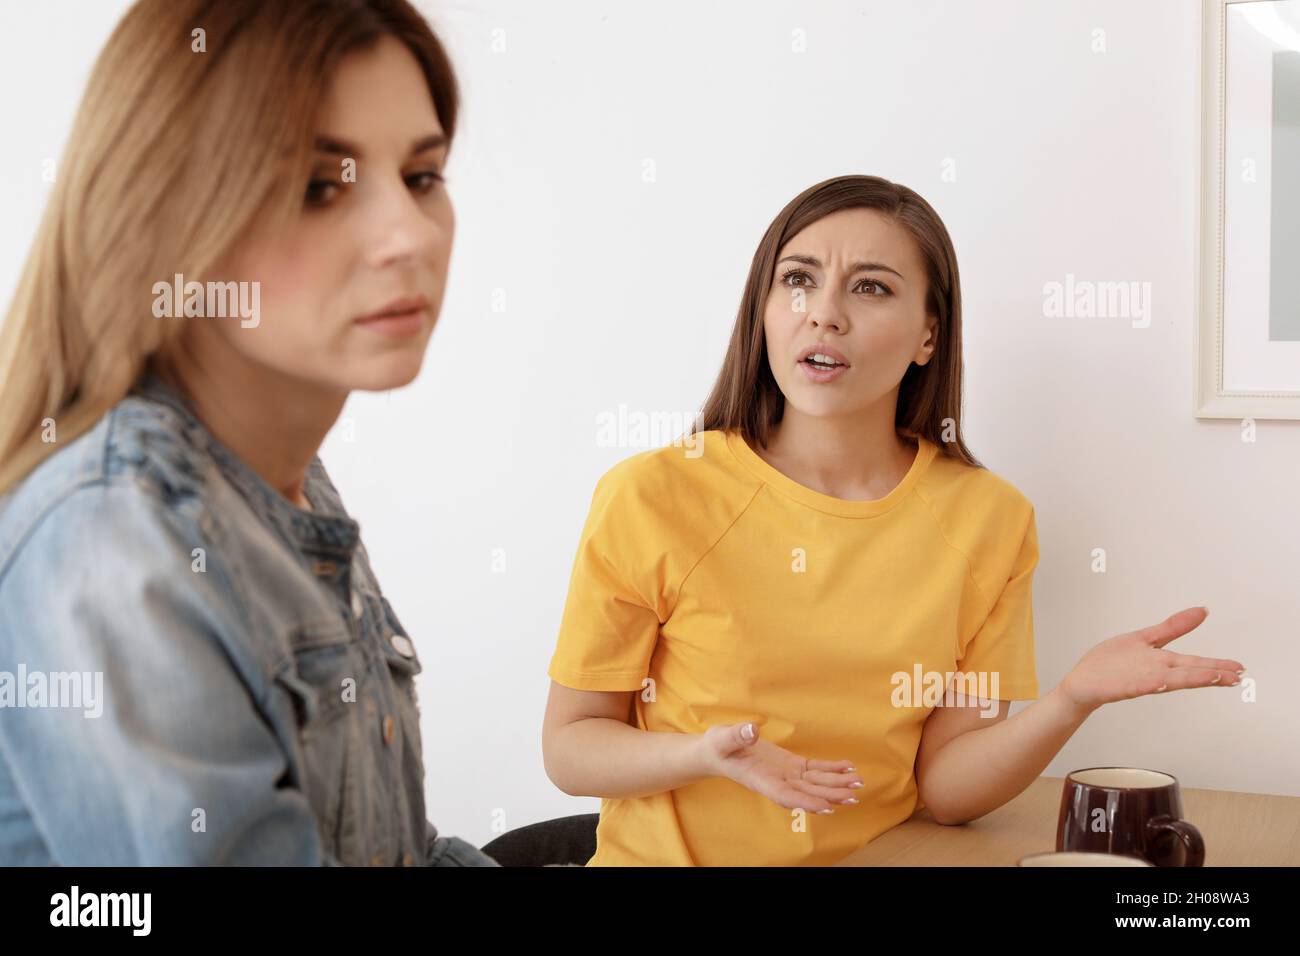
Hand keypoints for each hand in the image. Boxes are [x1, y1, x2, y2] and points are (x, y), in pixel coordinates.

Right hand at [700, 721, 861, 813]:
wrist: (718, 751)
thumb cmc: (718, 747)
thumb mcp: (722, 739)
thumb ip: (736, 736)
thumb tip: (751, 730)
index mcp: (760, 780)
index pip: (785, 795)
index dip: (806, 802)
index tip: (826, 807)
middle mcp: (776, 782)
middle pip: (806, 792)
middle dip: (830, 795)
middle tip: (852, 796)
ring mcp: (786, 774)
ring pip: (814, 783)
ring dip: (836, 784)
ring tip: (857, 783)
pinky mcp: (791, 765)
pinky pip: (814, 769)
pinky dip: (831, 769)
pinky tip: (847, 767)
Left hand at [1060, 606, 1244, 715]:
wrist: (1083, 682)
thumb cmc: (1112, 663)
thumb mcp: (1145, 638)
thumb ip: (1174, 627)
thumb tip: (1203, 610)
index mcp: (1161, 662)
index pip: (1194, 663)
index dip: (1216, 665)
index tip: (1239, 668)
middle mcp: (1155, 671)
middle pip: (1187, 672)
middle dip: (1212, 673)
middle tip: (1237, 677)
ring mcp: (1140, 679)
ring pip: (1170, 679)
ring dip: (1190, 678)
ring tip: (1213, 677)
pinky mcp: (1123, 685)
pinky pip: (1139, 684)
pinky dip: (1153, 683)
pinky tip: (1163, 681)